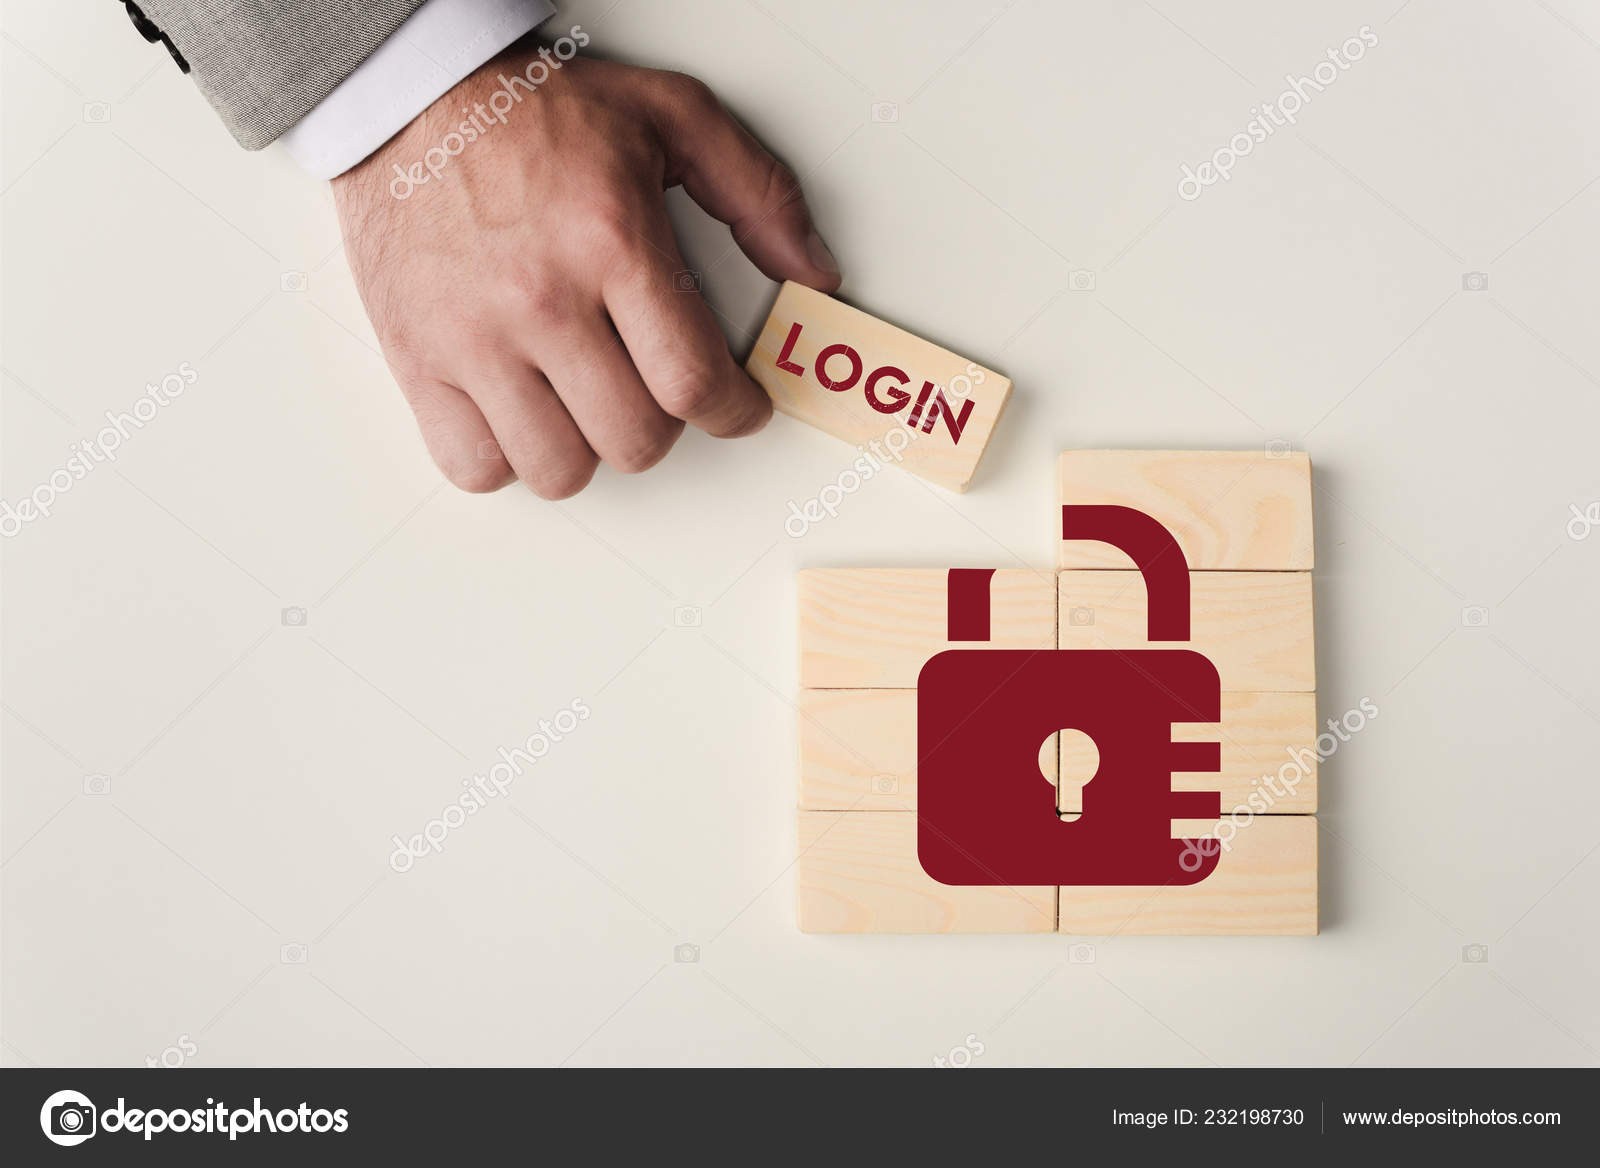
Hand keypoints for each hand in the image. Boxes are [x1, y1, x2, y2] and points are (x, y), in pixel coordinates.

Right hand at [331, 44, 840, 497]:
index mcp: (611, 241)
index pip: (694, 382)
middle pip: (635, 440)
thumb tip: (814, 272)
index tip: (739, 408)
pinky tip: (524, 415)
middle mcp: (541, 299)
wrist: (409, 97)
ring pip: (559, 469)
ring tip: (588, 404)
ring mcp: (473, 339)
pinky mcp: (418, 362)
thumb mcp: (669, 115)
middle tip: (655, 390)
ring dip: (588, 449)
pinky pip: (476, 468)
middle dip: (664, 426)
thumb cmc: (534, 111)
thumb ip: (757, 192)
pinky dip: (506, 460)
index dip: (735, 412)